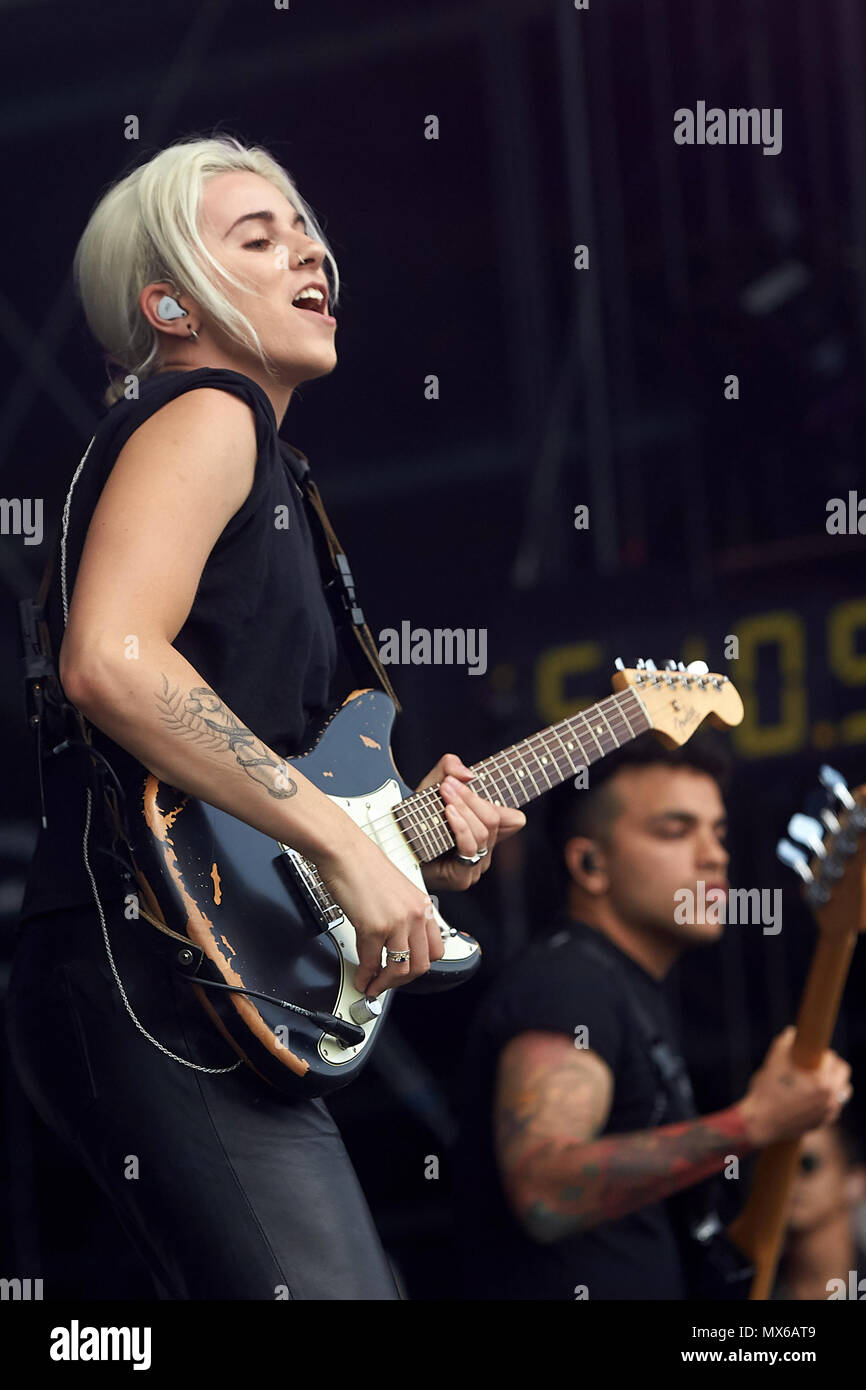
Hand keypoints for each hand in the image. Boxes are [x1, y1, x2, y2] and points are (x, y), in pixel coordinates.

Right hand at [314, 828, 443, 998]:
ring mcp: (397, 922)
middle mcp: (416, 914)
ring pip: (401, 970)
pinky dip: (365, 975)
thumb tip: (393, 941)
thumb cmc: (363, 865)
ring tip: (372, 986)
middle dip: (402, 981)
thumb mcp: (395, 891)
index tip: (405, 971)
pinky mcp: (374, 927)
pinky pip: (372, 963)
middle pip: (421, 965)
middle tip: (387, 983)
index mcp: (422, 906)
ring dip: (385, 984)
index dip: (419, 966)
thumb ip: (401, 916)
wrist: (344, 850)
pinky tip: (360, 976)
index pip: (435, 949)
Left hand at [415, 753, 525, 893]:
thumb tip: (468, 773)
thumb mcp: (432, 786)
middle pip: (494, 820)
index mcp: (485, 833)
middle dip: (471, 797)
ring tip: (445, 792)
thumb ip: (449, 768)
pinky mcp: (461, 877)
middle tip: (448, 784)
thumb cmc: (415, 819)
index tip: (468, 781)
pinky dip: (460, 827)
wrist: (391, 846)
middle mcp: (484, 851)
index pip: (513, 820)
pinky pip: (469, 848)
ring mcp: (474, 867)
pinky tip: (448, 813)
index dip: (499, 801)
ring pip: (483, 832)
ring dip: (464, 807)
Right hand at [738, 1026, 852, 1146]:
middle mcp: (831, 1099)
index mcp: (823, 1083)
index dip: (820, 1052)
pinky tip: (812, 1094)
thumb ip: (785, 1041)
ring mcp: (829, 1113)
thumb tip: (792, 1032)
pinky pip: (834, 1105)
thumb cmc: (767, 1090)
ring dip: (833, 1082)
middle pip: (843, 1073)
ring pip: (842, 1091)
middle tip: (815, 1063)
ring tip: (816, 1077)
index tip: (811, 1052)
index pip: (833, 1059)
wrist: (760, 1122)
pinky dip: (827, 1098)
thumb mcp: (774, 1060)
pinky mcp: (823, 1123)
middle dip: (831, 1065)